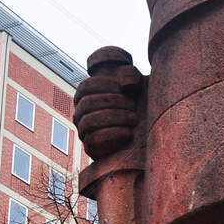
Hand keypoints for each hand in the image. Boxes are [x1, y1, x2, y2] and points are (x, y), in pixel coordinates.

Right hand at [74, 46, 146, 161]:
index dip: (104, 84)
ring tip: (133, 118)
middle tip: (132, 105)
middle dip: (112, 102)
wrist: (143, 134)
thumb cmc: (136, 104)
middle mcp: (80, 113)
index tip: (123, 87)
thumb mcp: (136, 86)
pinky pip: (93, 140)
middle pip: (87, 103)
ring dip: (114, 117)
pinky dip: (112, 134)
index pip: (86, 86)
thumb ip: (131, 75)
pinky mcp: (91, 148)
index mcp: (86, 96)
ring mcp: (84, 131)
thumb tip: (125, 80)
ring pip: (88, 122)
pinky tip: (129, 132)